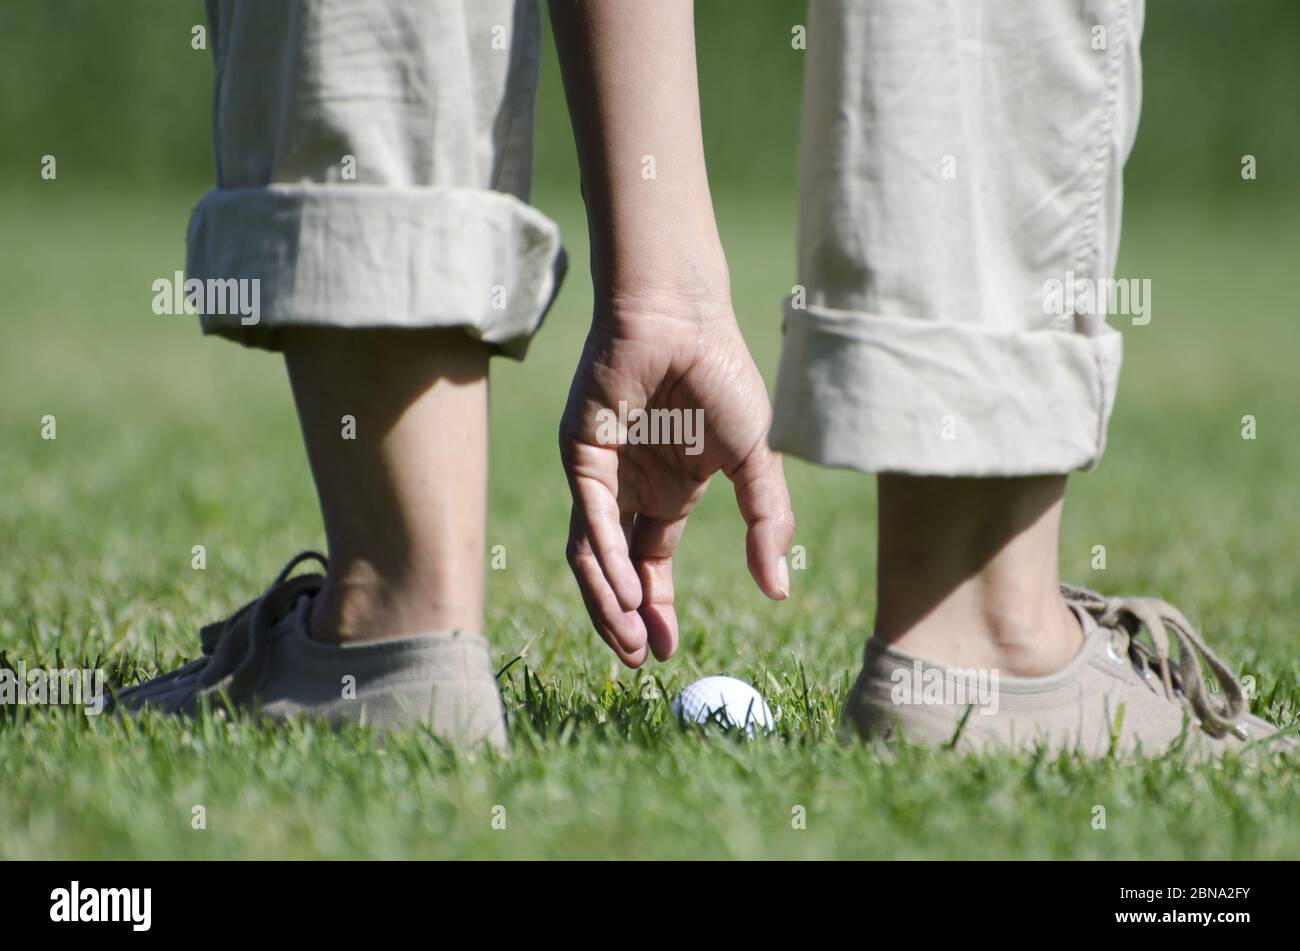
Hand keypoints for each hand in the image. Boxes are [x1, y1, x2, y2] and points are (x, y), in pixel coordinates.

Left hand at [559, 296, 794, 666]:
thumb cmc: (721, 377)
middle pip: (618, 569)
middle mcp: (631, 488)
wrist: (684, 318)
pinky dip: (605, 557)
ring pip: (592, 554)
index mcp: (669, 489)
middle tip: (640, 662)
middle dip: (627, 619)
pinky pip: (589, 517)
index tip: (669, 650)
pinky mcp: (582, 454)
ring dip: (608, 602)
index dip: (658, 609)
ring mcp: (603, 473)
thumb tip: (778, 592)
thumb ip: (767, 524)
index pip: (653, 562)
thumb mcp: (755, 462)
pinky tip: (627, 591)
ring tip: (628, 643)